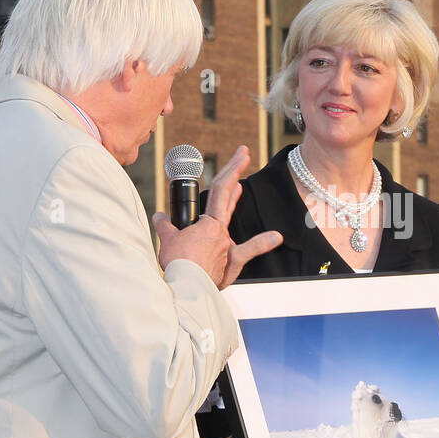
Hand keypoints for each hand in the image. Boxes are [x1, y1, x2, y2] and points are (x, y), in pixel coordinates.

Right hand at [152, 146, 281, 286]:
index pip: (219, 189)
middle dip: (235, 170)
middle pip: (227, 195)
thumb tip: (160, 216)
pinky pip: (249, 251)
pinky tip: (277, 236)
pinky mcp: (232, 262)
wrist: (188, 285)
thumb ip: (165, 226)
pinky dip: (263, 243)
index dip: (231, 169)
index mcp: (207, 222)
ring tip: (240, 184)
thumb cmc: (179, 263)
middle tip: (243, 152)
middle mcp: (219, 230)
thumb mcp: (167, 240)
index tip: (242, 155)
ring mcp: (227, 245)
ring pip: (231, 219)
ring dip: (235, 199)